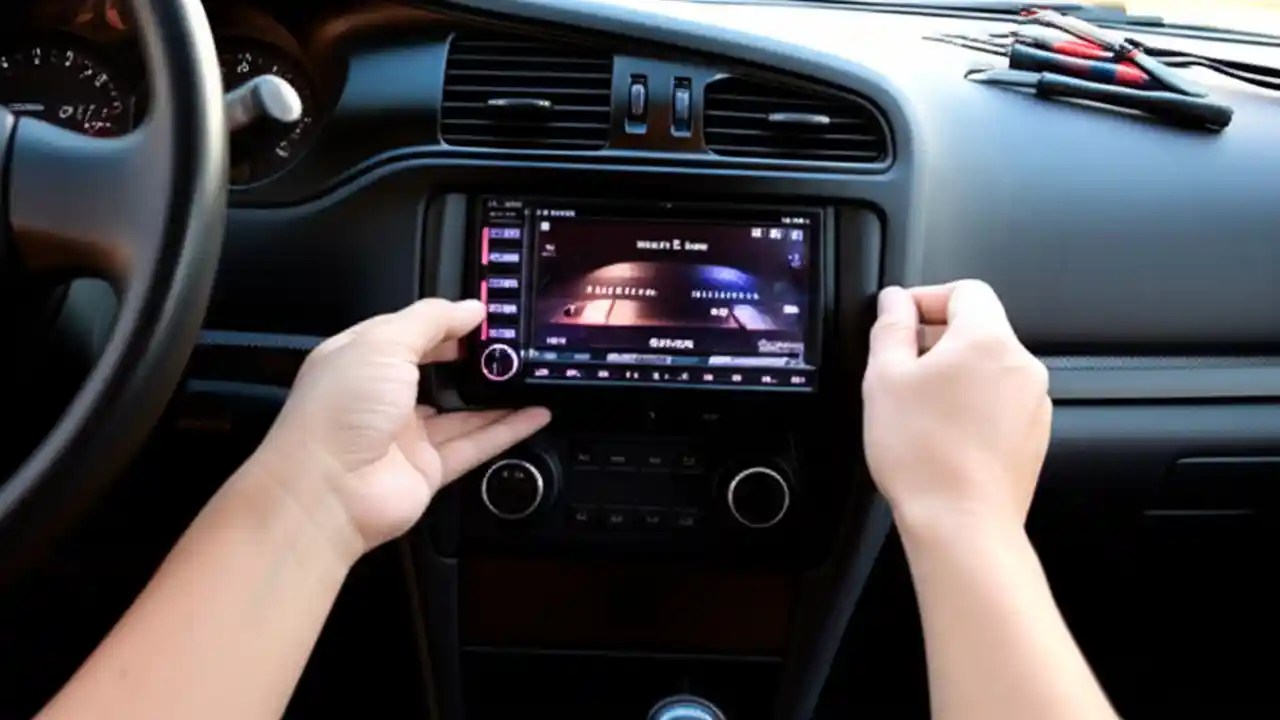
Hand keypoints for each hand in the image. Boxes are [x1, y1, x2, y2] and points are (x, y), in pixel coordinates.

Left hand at [256, 298, 550, 559]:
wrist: (327, 492)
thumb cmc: (339, 411)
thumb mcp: (382, 343)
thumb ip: (429, 320)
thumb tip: (470, 308)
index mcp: (361, 359)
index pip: (408, 333)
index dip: (444, 322)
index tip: (483, 315)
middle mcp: (382, 397)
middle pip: (436, 372)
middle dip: (471, 359)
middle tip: (511, 345)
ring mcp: (405, 435)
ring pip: (461, 411)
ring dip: (496, 396)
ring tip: (530, 376)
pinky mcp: (427, 469)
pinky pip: (475, 445)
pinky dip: (506, 431)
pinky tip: (535, 415)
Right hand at [862, 280, 1050, 536]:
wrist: (961, 522)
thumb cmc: (923, 454)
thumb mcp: (884, 378)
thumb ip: (891, 327)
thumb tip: (895, 301)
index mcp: (987, 339)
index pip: (965, 290)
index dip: (927, 298)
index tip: (900, 319)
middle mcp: (1021, 363)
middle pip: (979, 327)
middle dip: (937, 338)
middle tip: (899, 367)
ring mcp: (1034, 401)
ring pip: (989, 366)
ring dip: (955, 373)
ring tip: (918, 406)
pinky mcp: (1034, 434)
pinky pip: (1001, 401)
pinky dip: (973, 404)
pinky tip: (942, 432)